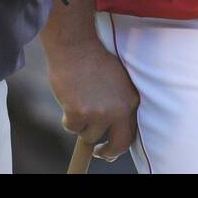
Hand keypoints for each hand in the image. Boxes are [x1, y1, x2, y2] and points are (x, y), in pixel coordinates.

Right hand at [45, 37, 139, 161]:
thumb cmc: (93, 58)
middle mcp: (118, 110)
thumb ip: (117, 102)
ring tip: (76, 101)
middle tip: (99, 153)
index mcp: (130, 100)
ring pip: (88, 135)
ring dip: (81, 124)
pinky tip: (67, 97)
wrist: (76, 45)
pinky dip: (67, 117)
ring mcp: (99, 113)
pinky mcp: (78, 113)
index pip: (130, 132)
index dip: (119, 142)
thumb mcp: (117, 80)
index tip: (110, 147)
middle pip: (118, 145)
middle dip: (108, 153)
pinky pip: (70, 127)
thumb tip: (110, 127)